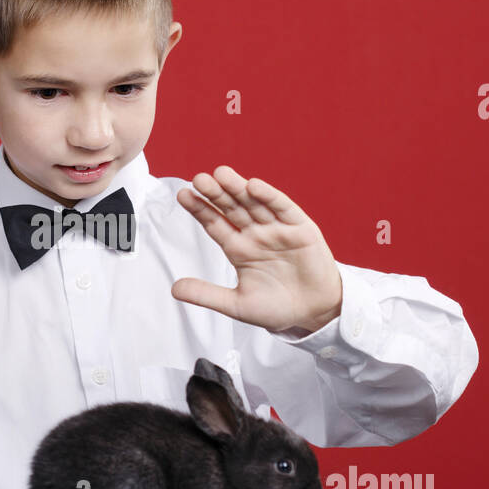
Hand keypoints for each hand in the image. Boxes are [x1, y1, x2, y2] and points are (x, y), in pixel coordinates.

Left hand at [172, 166, 342, 334]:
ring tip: (220, 174)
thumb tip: (173, 289)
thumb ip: (206, 295)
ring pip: (254, 203)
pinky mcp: (300, 228)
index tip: (182, 195)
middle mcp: (255, 234)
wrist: (314, 314)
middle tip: (199, 179)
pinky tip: (254, 186)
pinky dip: (270, 197)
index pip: (215, 224)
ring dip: (238, 188)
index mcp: (238, 249)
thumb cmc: (277, 308)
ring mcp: (277, 229)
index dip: (200, 209)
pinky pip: (283, 208)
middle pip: (231, 208)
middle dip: (216, 194)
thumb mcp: (236, 304)